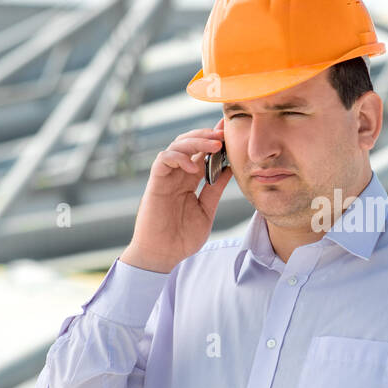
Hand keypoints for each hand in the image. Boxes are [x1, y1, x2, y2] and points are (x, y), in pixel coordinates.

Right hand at [120, 119, 231, 273]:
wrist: (163, 256)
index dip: (214, 140)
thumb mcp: (207, 210)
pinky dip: (178, 157)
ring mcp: (166, 178)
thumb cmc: (182, 238)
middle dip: (207, 134)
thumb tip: (231, 168)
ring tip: (214, 144)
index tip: (230, 132)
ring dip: (196, 141)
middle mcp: (178, 175)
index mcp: (190, 180)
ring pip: (177, 146)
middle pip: (189, 143)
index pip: (201, 153)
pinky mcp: (155, 183)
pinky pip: (163, 160)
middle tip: (224, 133)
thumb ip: (215, 189)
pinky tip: (193, 165)